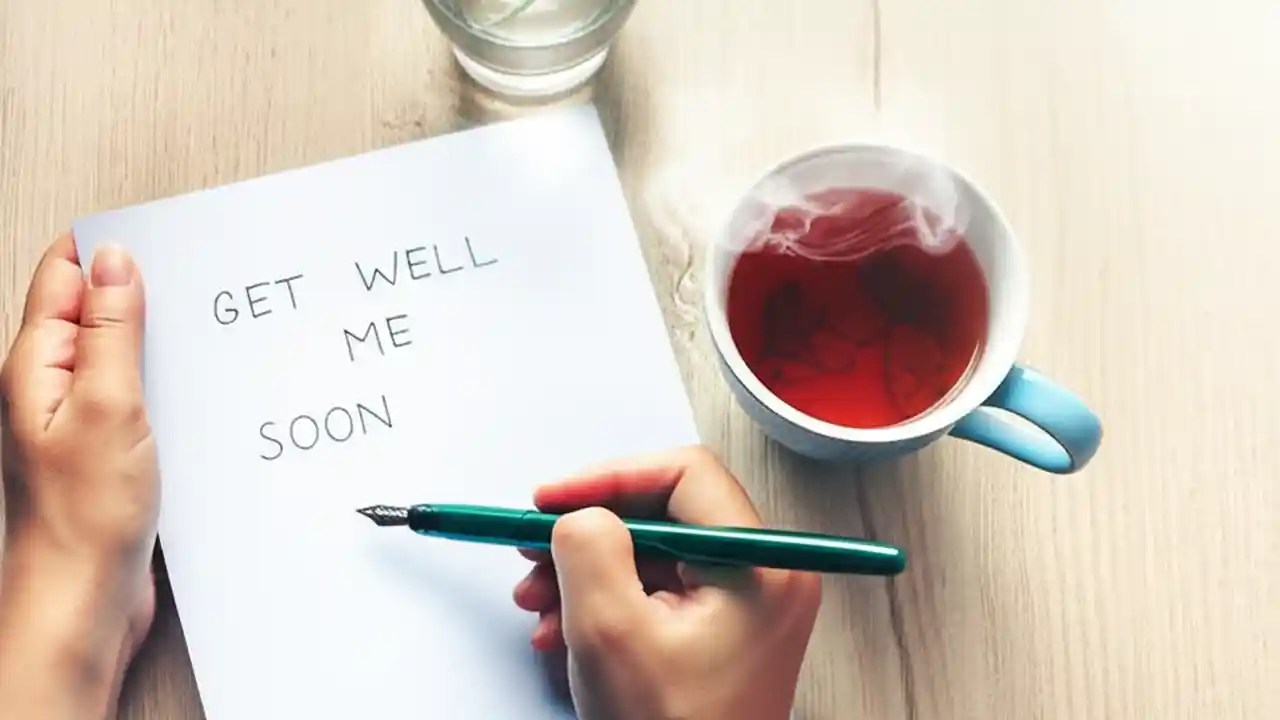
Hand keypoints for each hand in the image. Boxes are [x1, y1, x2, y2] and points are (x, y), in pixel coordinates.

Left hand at [0, 234, 157, 718]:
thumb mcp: (107, 404)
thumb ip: (110, 330)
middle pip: (88, 310)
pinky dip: (159, 379)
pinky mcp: (106, 446)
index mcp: (33, 366)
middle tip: (185, 280)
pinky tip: (185, 387)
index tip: (157, 241)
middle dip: (135, 289)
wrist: (84, 595)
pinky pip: (132, 392)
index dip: (107, 250)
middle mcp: (49, 386)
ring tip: (190, 330)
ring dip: (150, 337)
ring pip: (115, 351)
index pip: (63, 276)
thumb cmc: (83, 516)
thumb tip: (114, 263)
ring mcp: (76, 417)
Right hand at [512, 446, 821, 719]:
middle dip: (590, 530)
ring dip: (586, 568)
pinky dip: (604, 600)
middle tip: (535, 546)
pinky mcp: (720, 631)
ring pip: (653, 552)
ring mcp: (745, 605)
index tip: (554, 501)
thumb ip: (591, 548)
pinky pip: (656, 590)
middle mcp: (765, 575)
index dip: (609, 477)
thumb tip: (580, 511)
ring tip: (537, 600)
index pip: (684, 474)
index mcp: (760, 565)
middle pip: (665, 511)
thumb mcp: (611, 633)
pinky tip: (562, 628)